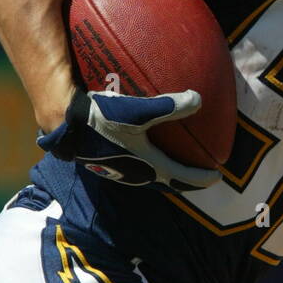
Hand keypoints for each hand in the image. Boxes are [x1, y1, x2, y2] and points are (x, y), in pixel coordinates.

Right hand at [36, 86, 221, 190]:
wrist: (65, 127)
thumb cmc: (102, 119)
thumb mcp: (138, 110)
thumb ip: (170, 106)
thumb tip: (198, 99)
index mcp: (149, 166)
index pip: (182, 177)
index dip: (201, 178)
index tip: (217, 176)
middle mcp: (136, 174)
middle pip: (168, 183)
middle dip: (186, 181)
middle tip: (200, 176)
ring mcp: (120, 171)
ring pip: (151, 178)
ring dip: (167, 175)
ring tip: (175, 165)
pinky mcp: (106, 164)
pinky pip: (136, 167)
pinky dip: (149, 164)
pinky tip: (143, 148)